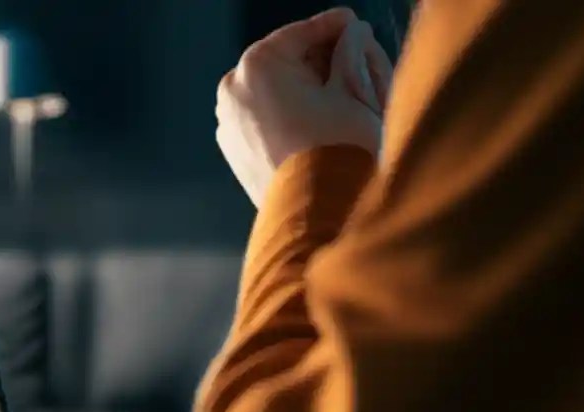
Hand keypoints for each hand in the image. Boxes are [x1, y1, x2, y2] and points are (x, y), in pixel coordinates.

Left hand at [216, 8, 390, 205]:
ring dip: (305, 90)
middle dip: (321, 64)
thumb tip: (350, 32)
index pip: (305, 32)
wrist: (319, 214)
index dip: (336, 28)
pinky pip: (265, 120)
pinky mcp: (234, 150)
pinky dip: (289, 116)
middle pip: (287, 63)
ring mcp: (228, 122)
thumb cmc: (340, 149)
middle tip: (354, 67)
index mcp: (258, 64)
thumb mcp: (353, 88)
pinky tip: (319, 126)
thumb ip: (349, 50)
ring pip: (275, 92)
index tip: (353, 24)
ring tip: (341, 102)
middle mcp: (233, 89)